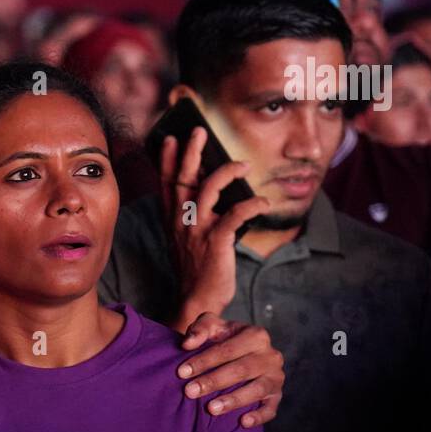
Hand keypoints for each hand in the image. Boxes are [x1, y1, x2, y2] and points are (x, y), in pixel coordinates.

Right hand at [160, 129, 269, 325]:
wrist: (196, 299)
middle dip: (191, 152)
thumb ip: (190, 217)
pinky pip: (235, 215)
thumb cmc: (196, 268)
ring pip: (207, 189)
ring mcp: (197, 230)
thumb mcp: (184, 239)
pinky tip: (263, 202)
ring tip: (243, 164)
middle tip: (198, 132)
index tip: (173, 139)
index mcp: (173, 220)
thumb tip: (205, 195)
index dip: (169, 160)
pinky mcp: (216, 241)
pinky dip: (251, 205)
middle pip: (183, 179)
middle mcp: (181, 221)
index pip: (167, 183)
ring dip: (226, 172)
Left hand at [178, 314, 283, 426]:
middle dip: (213, 381)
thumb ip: (200, 329)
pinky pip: (271, 409)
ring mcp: (276, 377)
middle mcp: (270, 356)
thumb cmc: (222, 339)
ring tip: (211, 409)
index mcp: (256, 335)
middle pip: (241, 370)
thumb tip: (187, 344)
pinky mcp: (276, 396)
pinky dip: (259, 416)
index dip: (204, 361)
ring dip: (233, 400)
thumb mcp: (212, 326)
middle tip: (190, 391)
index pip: (227, 350)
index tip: (182, 372)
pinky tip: (243, 422)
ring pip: (257, 390)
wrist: (239, 354)